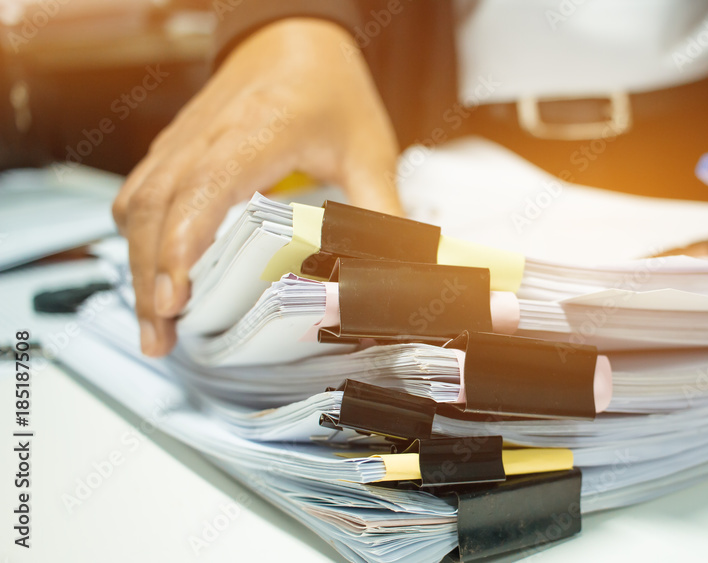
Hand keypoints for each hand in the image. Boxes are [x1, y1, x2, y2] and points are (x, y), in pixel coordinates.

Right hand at [113, 18, 401, 356]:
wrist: (294, 36)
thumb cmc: (328, 87)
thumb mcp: (369, 152)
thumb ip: (384, 213)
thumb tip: (401, 271)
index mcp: (256, 133)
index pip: (203, 194)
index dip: (182, 249)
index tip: (176, 299)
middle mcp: (207, 136)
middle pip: (155, 210)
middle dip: (150, 280)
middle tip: (162, 337)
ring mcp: (183, 141)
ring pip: (137, 205)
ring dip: (136, 265)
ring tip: (154, 323)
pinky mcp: (174, 149)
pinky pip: (138, 195)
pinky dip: (136, 239)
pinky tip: (151, 275)